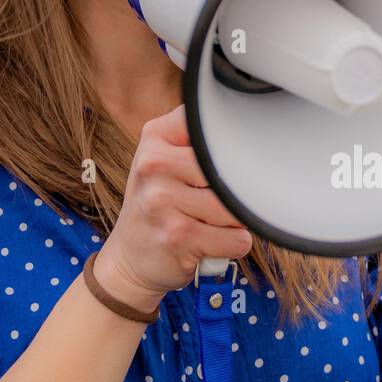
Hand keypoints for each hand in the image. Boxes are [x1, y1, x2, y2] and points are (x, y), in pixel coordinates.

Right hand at [93, 104, 253, 311]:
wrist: (128, 257)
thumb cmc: (158, 204)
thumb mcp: (164, 159)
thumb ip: (198, 139)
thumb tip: (252, 131)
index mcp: (156, 135)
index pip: (215, 124)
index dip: (233, 145)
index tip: (229, 158)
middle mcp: (154, 163)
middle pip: (230, 170)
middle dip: (234, 191)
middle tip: (211, 200)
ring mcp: (162, 200)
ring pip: (236, 207)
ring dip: (234, 222)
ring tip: (208, 222)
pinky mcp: (177, 235)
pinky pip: (237, 238)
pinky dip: (233, 245)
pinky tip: (209, 242)